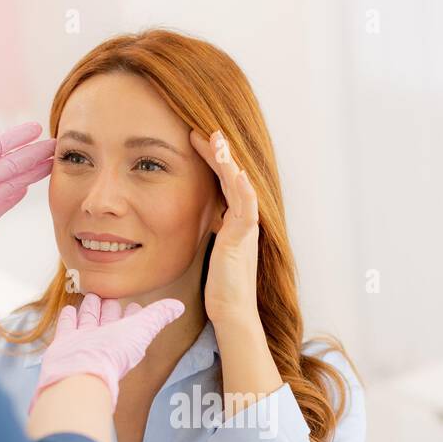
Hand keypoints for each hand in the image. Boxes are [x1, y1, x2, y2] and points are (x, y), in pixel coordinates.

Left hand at [0, 107, 55, 301]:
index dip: (17, 136)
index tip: (37, 128)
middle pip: (9, 163)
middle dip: (32, 154)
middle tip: (56, 147)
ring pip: (11, 181)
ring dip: (31, 173)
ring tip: (51, 165)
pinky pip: (3, 203)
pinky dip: (14, 195)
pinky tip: (27, 189)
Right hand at [30, 293, 184, 412]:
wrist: (81, 375)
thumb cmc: (113, 353)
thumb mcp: (142, 330)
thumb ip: (158, 316)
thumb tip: (179, 306)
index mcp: (125, 339)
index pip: (131, 323)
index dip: (135, 314)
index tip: (135, 304)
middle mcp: (105, 341)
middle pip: (108, 320)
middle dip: (110, 308)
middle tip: (109, 295)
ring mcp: (83, 342)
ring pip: (88, 320)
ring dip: (91, 308)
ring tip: (91, 295)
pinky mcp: (64, 343)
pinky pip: (67, 326)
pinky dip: (69, 317)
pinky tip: (69, 308)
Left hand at [189, 129, 259, 327]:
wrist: (233, 311)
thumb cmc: (222, 286)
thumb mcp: (214, 250)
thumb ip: (213, 231)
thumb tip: (200, 218)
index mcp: (236, 221)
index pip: (223, 182)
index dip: (212, 160)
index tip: (195, 140)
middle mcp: (244, 219)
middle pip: (232, 177)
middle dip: (219, 152)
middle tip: (204, 130)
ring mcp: (247, 227)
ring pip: (240, 185)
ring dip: (228, 161)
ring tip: (217, 139)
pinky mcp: (244, 238)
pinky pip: (246, 207)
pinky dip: (243, 188)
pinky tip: (237, 171)